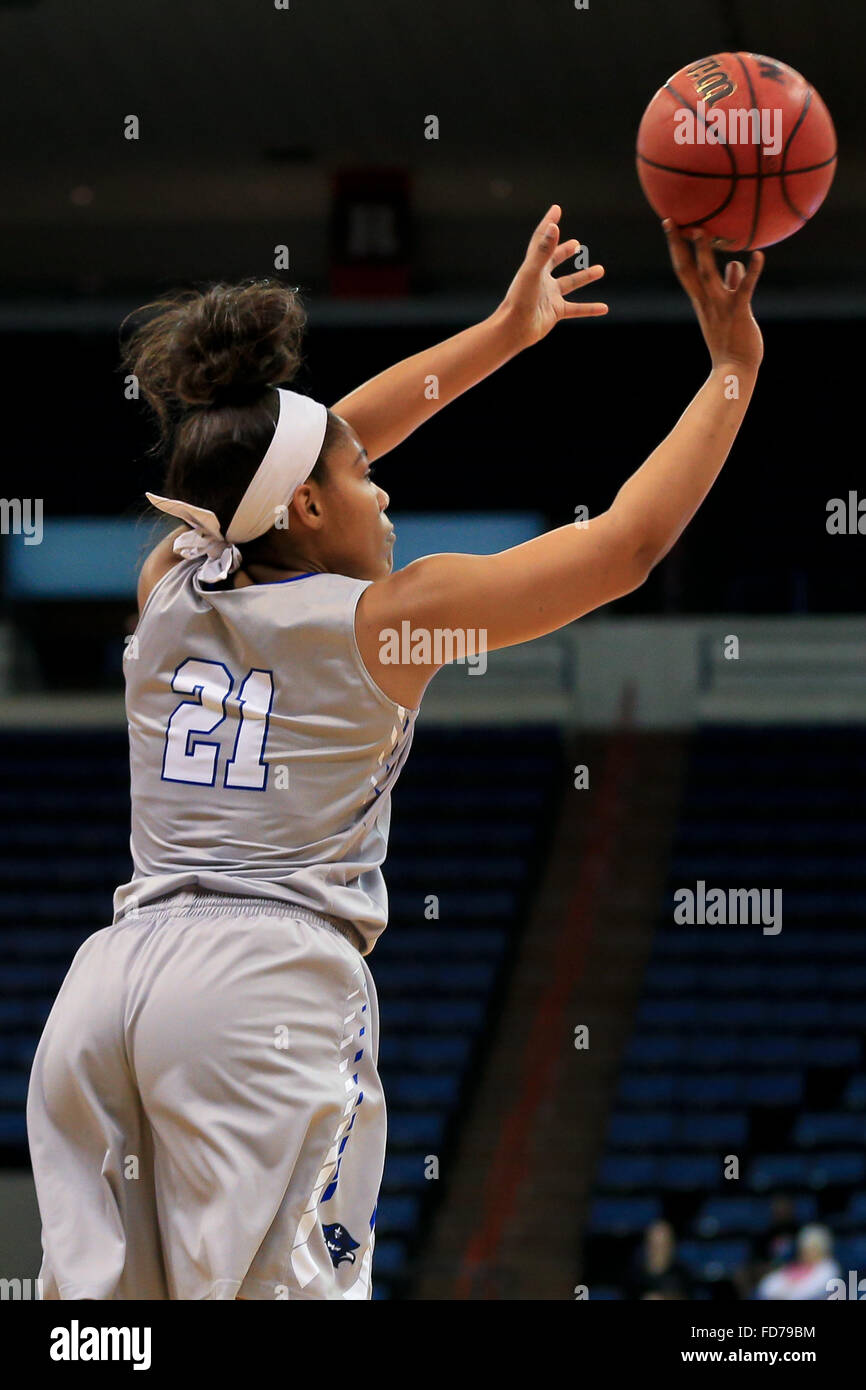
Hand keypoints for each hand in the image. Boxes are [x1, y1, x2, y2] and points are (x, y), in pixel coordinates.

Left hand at [499, 204, 607, 348]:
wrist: (514, 329)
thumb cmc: (520, 299)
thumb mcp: (533, 271)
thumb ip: (544, 249)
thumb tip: (555, 227)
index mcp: (533, 266)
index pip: (541, 240)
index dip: (549, 224)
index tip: (556, 210)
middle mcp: (541, 279)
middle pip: (554, 261)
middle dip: (563, 252)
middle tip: (575, 245)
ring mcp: (548, 296)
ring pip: (570, 283)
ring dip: (584, 277)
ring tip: (600, 270)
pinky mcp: (555, 312)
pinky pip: (576, 309)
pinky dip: (589, 308)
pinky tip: (604, 308)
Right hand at [663, 219, 764, 370]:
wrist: (734, 370)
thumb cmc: (732, 341)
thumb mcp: (728, 308)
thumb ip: (730, 284)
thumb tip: (735, 263)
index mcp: (701, 300)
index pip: (684, 269)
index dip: (676, 247)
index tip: (671, 225)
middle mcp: (706, 301)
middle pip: (687, 269)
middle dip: (679, 246)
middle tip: (672, 222)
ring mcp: (720, 307)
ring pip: (708, 276)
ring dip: (705, 254)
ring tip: (705, 231)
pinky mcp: (738, 313)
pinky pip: (744, 290)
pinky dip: (751, 273)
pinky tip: (759, 255)